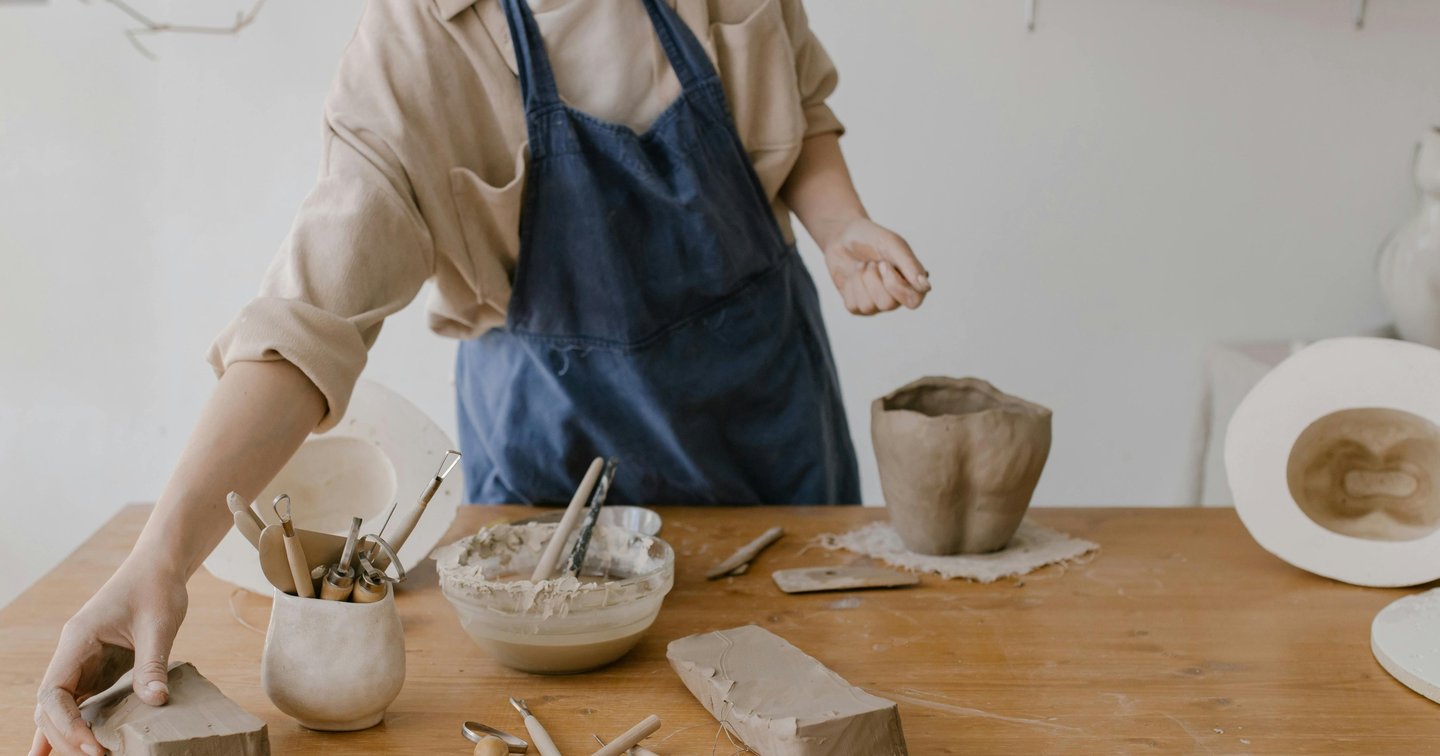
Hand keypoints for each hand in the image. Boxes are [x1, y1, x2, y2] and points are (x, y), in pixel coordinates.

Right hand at [32, 561, 187, 755]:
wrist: (159, 570)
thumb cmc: (156, 589)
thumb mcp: (159, 624)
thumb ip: (153, 663)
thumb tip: (156, 701)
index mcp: (78, 640)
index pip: (53, 693)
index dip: (66, 724)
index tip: (94, 744)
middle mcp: (72, 655)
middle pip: (49, 707)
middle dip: (66, 736)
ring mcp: (81, 663)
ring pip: (59, 708)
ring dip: (67, 735)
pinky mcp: (97, 668)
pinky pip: (78, 702)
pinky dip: (73, 725)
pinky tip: (75, 748)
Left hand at [822, 217, 931, 314]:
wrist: (843, 235)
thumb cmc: (872, 238)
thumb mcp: (893, 245)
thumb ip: (911, 265)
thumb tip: (926, 287)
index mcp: (910, 282)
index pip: (914, 301)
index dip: (896, 286)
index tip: (884, 264)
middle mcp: (895, 297)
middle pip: (888, 305)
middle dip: (873, 279)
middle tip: (872, 262)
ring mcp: (875, 304)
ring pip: (868, 306)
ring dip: (860, 280)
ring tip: (862, 265)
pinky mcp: (856, 306)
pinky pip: (853, 306)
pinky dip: (850, 285)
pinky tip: (852, 274)